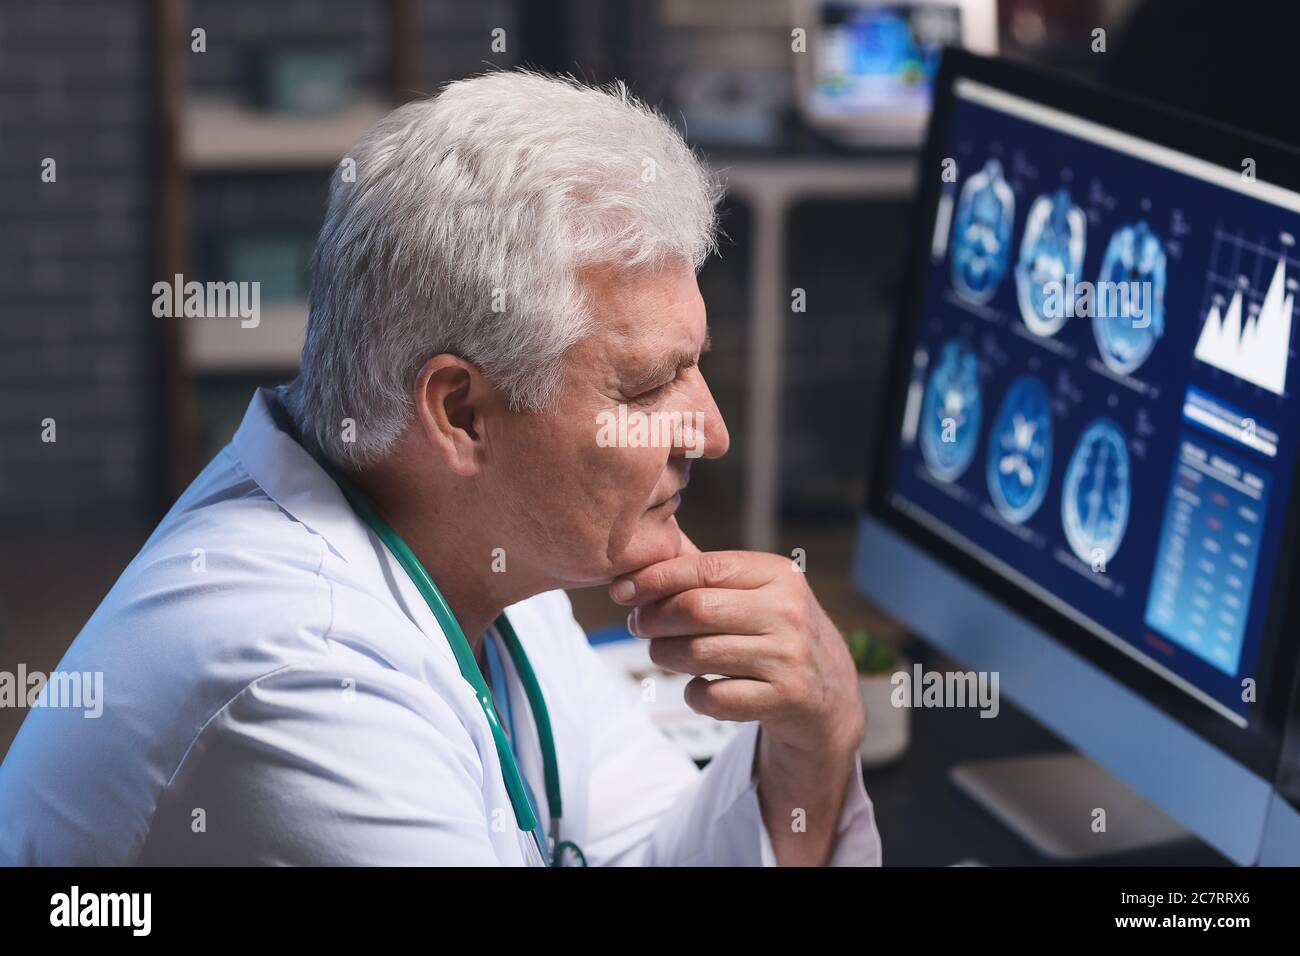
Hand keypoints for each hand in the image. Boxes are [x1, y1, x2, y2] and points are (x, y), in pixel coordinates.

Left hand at [609, 546, 863, 863]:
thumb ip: (706, 574)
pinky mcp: (783, 699)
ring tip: (661, 652)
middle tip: (639, 626)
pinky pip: (712, 697)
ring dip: (664, 655)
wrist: (828, 692)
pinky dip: (692, 693)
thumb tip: (639, 562)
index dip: (655, 578)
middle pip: (695, 609)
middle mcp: (787, 612)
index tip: (622, 591)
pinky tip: (698, 685)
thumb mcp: (757, 591)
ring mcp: (788, 657)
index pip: (705, 568)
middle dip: (654, 618)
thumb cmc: (775, 631)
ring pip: (697, 653)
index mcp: (778, 574)